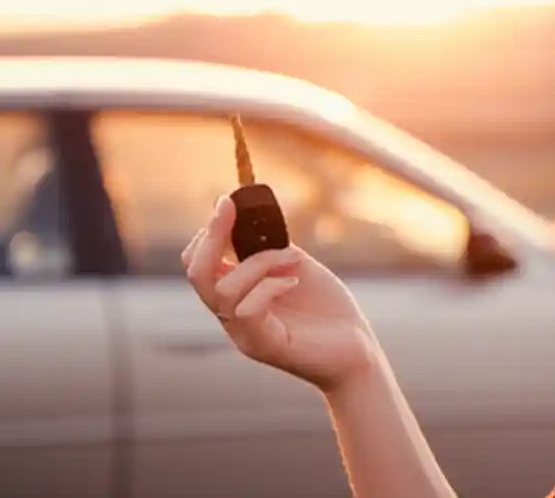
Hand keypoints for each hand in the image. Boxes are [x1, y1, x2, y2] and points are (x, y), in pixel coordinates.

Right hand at [182, 195, 377, 392]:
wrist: (357, 351)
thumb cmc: (328, 311)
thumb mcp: (296, 267)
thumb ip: (271, 247)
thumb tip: (249, 215)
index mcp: (236, 295)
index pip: (200, 263)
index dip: (208, 232)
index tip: (228, 203)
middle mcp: (232, 316)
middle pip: (197, 274)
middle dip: (211, 235)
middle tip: (230, 207)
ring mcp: (245, 334)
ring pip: (224, 290)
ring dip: (259, 262)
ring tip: (292, 260)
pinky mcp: (265, 346)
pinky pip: (247, 309)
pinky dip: (270, 286)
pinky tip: (294, 281)